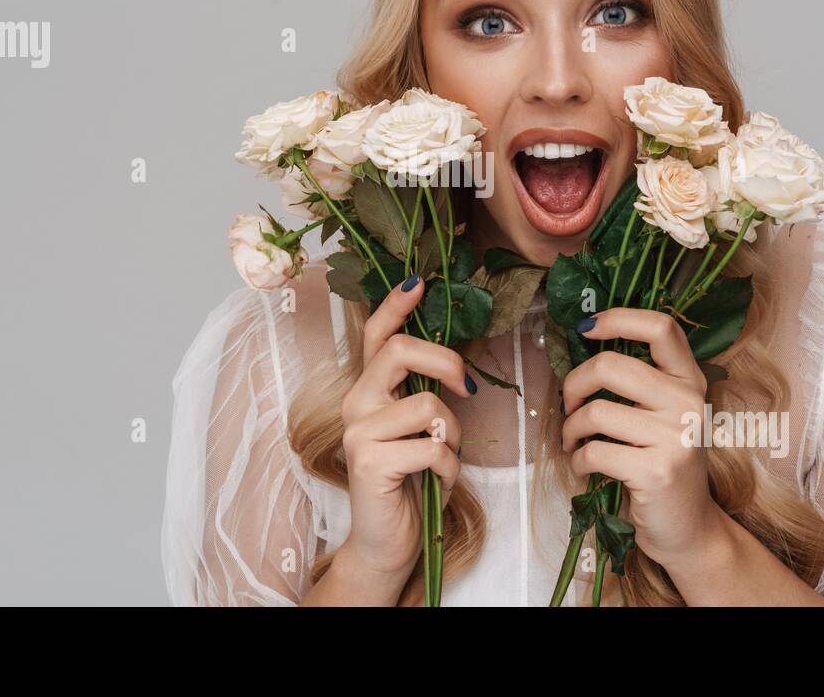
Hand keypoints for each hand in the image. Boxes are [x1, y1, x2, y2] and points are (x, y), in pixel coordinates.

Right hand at [338, 275, 471, 584]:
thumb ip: (423, 392)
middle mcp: (356, 402)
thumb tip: (453, 361)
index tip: (420, 281)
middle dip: (446, 363)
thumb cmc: (410, 481)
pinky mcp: (369, 462)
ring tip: (444, 459)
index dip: (397, 304)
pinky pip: (432, 448)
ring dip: (452, 436)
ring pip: (427, 405)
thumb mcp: (418, 428)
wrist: (386, 542)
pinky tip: (436, 485)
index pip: (377, 333)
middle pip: (401, 351)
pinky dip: (448, 469)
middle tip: (467, 388)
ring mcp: (359, 432)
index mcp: (368, 389)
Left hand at [561, 307, 717, 565]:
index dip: (619, 318)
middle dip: (573, 384)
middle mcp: (688, 402)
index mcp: (689, 380)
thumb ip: (639, 382)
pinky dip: (578, 461)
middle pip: (611, 365)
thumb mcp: (662, 415)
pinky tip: (585, 467)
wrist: (688, 528)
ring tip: (574, 442)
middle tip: (567, 405)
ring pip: (595, 412)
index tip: (587, 328)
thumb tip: (584, 342)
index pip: (662, 327)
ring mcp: (676, 437)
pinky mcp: (657, 471)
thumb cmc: (662, 463)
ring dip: (571, 430)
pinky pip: (594, 451)